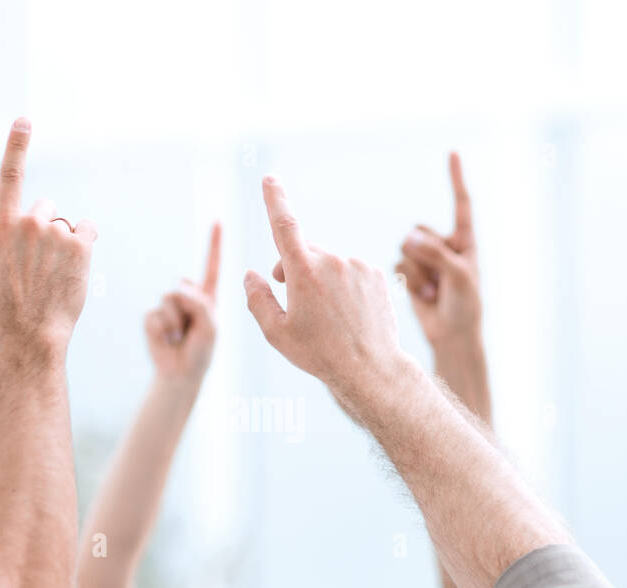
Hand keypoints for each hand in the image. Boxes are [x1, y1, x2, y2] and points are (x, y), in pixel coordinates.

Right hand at [0, 119, 97, 361]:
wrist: (30, 333)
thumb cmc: (8, 305)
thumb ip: (9, 238)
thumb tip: (26, 228)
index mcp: (1, 225)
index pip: (10, 176)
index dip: (17, 145)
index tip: (24, 121)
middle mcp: (28, 221)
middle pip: (45, 209)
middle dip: (45, 231)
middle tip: (40, 265)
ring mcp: (56, 232)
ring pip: (66, 225)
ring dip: (65, 244)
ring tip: (55, 276)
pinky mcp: (81, 244)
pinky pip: (89, 229)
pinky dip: (86, 243)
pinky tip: (77, 267)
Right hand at [145, 223, 219, 381]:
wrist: (180, 375)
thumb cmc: (201, 351)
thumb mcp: (211, 327)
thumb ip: (201, 304)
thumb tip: (179, 284)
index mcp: (207, 297)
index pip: (211, 266)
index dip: (214, 244)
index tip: (219, 220)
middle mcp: (188, 296)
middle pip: (184, 287)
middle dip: (188, 309)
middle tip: (192, 331)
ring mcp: (168, 306)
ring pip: (169, 300)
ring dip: (176, 322)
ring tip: (180, 336)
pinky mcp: (152, 318)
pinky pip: (155, 315)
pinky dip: (163, 330)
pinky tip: (168, 339)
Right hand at [244, 176, 402, 400]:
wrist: (370, 368)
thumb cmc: (319, 354)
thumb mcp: (277, 333)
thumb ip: (257, 299)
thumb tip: (251, 275)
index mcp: (304, 272)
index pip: (284, 225)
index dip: (275, 200)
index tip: (270, 180)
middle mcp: (333, 261)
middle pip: (304, 252)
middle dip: (295, 267)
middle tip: (294, 300)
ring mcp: (358, 265)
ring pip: (329, 263)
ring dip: (322, 279)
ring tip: (327, 316)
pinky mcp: (376, 273)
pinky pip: (351, 271)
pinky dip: (344, 285)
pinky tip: (347, 313)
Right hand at [395, 152, 481, 349]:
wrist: (452, 336)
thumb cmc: (465, 307)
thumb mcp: (459, 277)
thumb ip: (436, 253)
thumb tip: (408, 237)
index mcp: (465, 241)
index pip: (461, 204)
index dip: (456, 179)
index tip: (453, 152)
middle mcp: (444, 246)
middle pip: (419, 230)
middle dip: (424, 252)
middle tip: (439, 277)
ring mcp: (426, 260)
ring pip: (406, 248)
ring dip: (418, 271)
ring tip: (434, 291)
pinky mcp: (411, 274)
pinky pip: (399, 264)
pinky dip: (411, 281)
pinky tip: (425, 296)